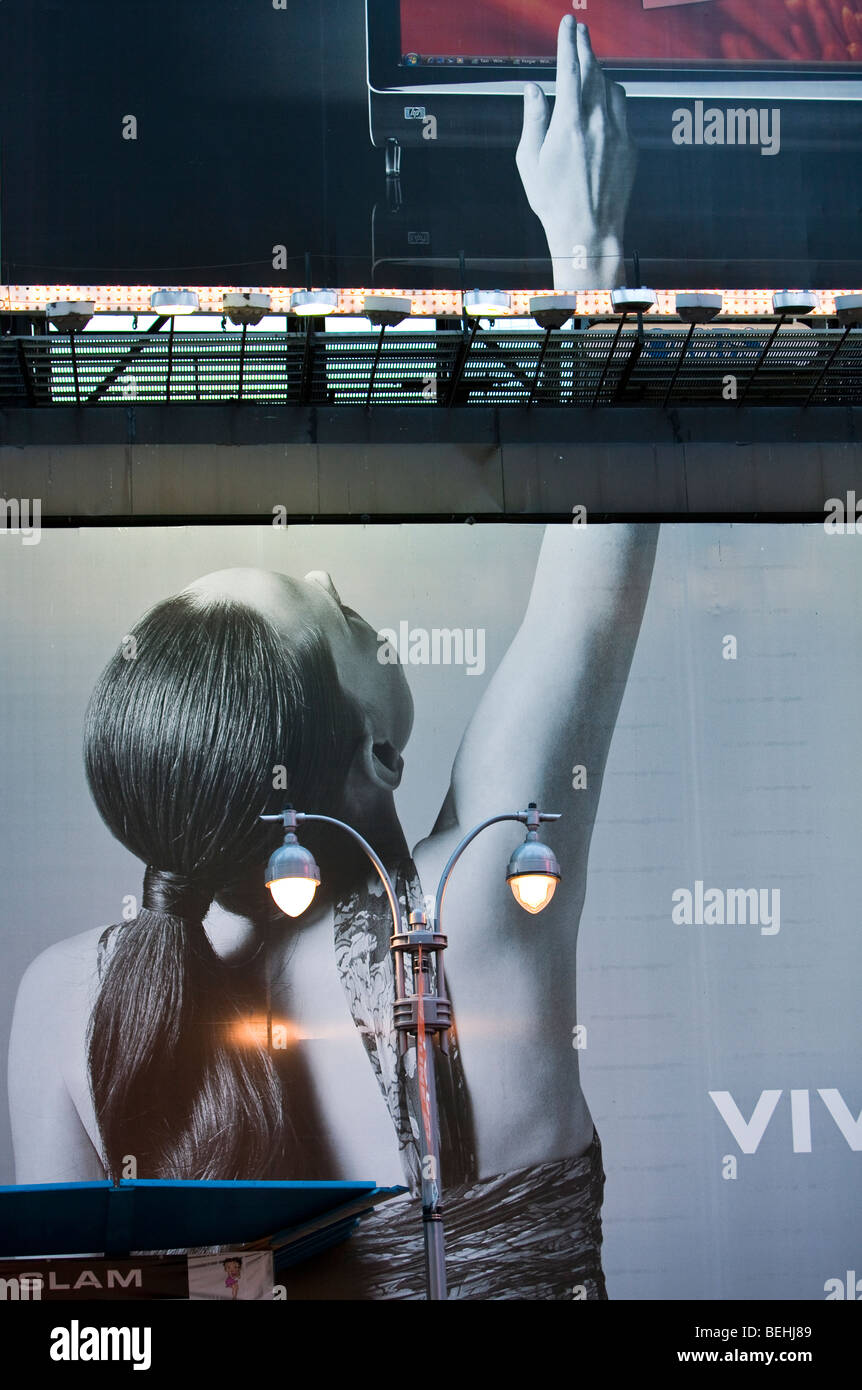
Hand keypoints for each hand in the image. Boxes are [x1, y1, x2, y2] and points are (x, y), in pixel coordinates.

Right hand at [516, 16, 635, 289]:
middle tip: (580, 30)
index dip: (568, 41)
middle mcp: (597, 121)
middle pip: (594, 70)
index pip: (569, 68)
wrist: (589, 231)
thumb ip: (533, 119)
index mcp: (569, 121)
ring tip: (590, 67)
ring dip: (599, 73)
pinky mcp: (630, 146)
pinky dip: (612, 98)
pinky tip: (604, 101)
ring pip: (611, 87)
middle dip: (585, 46)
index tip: (567, 23)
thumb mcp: (529, 161)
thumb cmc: (553, 200)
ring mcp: (618, 132)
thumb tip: (534, 89)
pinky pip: (622, 110)